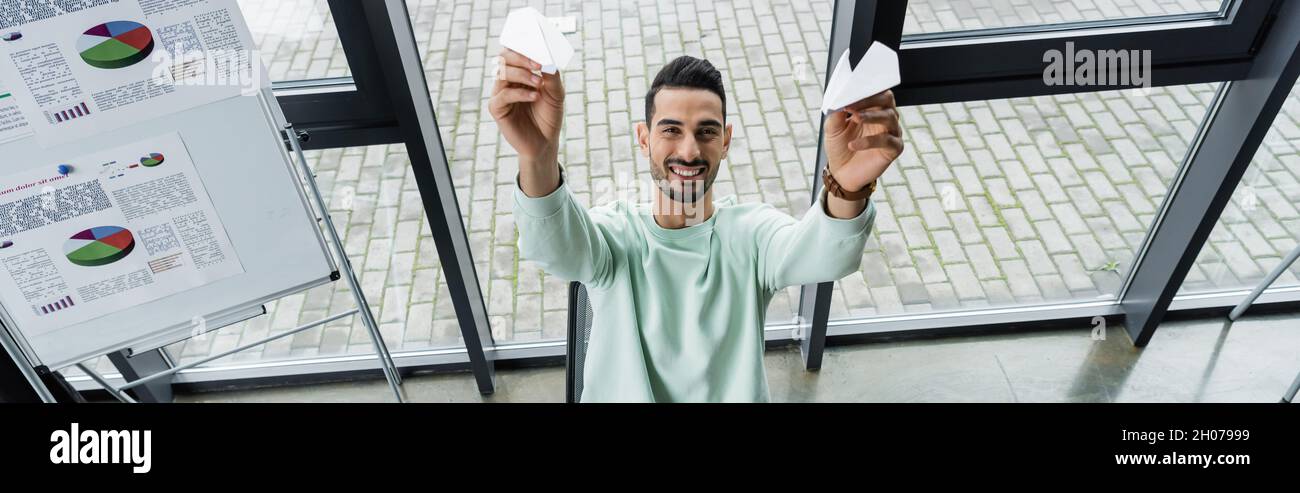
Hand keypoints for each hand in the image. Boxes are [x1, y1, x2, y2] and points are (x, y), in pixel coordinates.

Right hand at [488, 48, 564, 165]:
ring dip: (522, 74)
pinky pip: (503, 96)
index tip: (537, 45)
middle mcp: (507, 81)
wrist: (545, 142)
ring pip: (502, 73)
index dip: (522, 46)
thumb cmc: (549, 116)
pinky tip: (535, 96)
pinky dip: (520, 93)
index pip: (514, 52)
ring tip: (539, 83)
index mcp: (519, 73)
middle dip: (521, 58)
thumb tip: (548, 59)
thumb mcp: (556, 94)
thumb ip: (552, 76)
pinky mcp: (497, 109)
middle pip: (504, 58)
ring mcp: (500, 94)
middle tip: (538, 64)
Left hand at [823, 90, 902, 191]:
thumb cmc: (840, 146)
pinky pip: (886, 141)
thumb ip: (836, 113)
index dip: (865, 87)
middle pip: (887, 99)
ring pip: (889, 117)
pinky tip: (853, 145)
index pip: (875, 90)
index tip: (850, 89)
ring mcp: (892, 132)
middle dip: (870, 99)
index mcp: (872, 107)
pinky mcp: (894, 149)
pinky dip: (869, 141)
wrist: (842, 172)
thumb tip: (840, 99)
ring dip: (871, 116)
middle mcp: (885, 116)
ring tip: (855, 118)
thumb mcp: (833, 128)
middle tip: (853, 104)